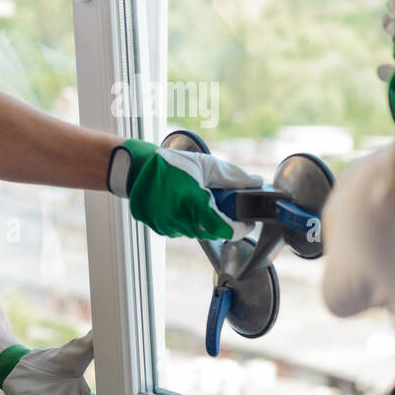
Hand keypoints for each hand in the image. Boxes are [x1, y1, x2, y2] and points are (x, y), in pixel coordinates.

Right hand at [107, 139, 261, 239]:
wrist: (137, 167)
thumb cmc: (173, 163)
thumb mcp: (206, 165)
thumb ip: (234, 176)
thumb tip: (256, 183)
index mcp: (195, 205)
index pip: (226, 230)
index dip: (241, 228)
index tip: (246, 221)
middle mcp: (180, 221)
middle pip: (212, 231)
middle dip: (220, 219)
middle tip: (218, 201)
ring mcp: (167, 227)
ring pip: (196, 231)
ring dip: (201, 219)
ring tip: (195, 197)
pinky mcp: (157, 228)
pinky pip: (179, 229)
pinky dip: (185, 219)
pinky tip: (180, 202)